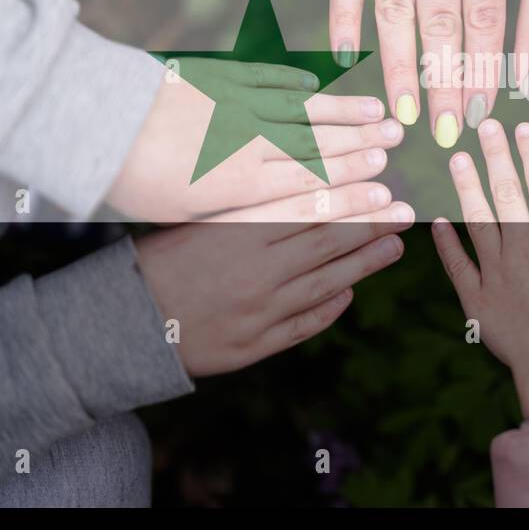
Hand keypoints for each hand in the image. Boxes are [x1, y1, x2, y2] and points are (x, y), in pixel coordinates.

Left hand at [106, 60, 402, 222]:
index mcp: (241, 186)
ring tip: (378, 113)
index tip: (386, 189)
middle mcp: (249, 144)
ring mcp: (238, 107)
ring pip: (303, 112)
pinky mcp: (220, 80)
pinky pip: (267, 80)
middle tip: (398, 144)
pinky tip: (318, 86)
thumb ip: (231, 212)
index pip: (311, 187)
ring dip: (344, 113)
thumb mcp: (181, 213)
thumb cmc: (130, 181)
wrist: (96, 122)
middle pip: (318, 147)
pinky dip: (295, 84)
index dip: (353, 188)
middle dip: (363, 146)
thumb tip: (268, 218)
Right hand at [135, 189, 414, 375]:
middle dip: (372, 225)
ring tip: (394, 247)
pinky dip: (331, 307)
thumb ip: (247, 210)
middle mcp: (254, 270)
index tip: (383, 184)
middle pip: (326, 242)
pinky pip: (305, 324)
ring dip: (364, 264)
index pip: (308, 207)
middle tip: (407, 211)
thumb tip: (299, 191)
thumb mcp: (197, 222)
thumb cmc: (155, 262)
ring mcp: (258, 311)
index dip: (351, 196)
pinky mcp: (255, 345)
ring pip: (325, 282)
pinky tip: (351, 292)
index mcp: (238, 231)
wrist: (121, 325)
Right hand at [329, 0, 511, 146]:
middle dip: (447, 87)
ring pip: (393, 13)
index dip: (487, 68)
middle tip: (448, 136)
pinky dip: (343, 17)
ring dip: (398, 70)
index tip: (489, 110)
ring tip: (399, 119)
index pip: (486, 15)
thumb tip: (498, 4)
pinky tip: (343, 56)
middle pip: (442, 26)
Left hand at [431, 120, 528, 417]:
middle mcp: (524, 251)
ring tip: (458, 159)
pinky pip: (457, 265)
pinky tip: (437, 220)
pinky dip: (446, 242)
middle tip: (485, 127)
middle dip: (497, 157)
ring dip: (468, 188)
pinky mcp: (477, 301)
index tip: (522, 128)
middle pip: (508, 195)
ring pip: (479, 222)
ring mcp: (496, 275)